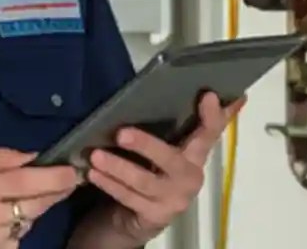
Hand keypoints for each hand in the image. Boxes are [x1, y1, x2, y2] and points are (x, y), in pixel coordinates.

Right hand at [0, 148, 80, 248]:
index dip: (53, 178)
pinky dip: (17, 227)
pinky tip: (0, 223)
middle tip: (68, 181)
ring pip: (28, 221)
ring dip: (32, 210)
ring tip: (12, 203)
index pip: (23, 181)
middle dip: (55, 192)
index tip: (73, 171)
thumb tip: (34, 156)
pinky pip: (18, 237)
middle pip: (34, 204)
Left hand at [86, 92, 245, 242]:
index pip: (209, 132)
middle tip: (121, 134)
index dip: (212, 115)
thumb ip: (171, 122)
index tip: (207, 95)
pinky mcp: (156, 216)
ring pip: (145, 182)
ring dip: (118, 168)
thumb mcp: (162, 146)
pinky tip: (94, 174)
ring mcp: (175, 199)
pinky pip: (130, 199)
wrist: (139, 216)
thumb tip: (194, 90)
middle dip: (146, 145)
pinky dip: (110, 185)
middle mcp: (190, 177)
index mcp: (195, 155)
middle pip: (171, 159)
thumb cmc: (152, 171)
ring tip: (96, 156)